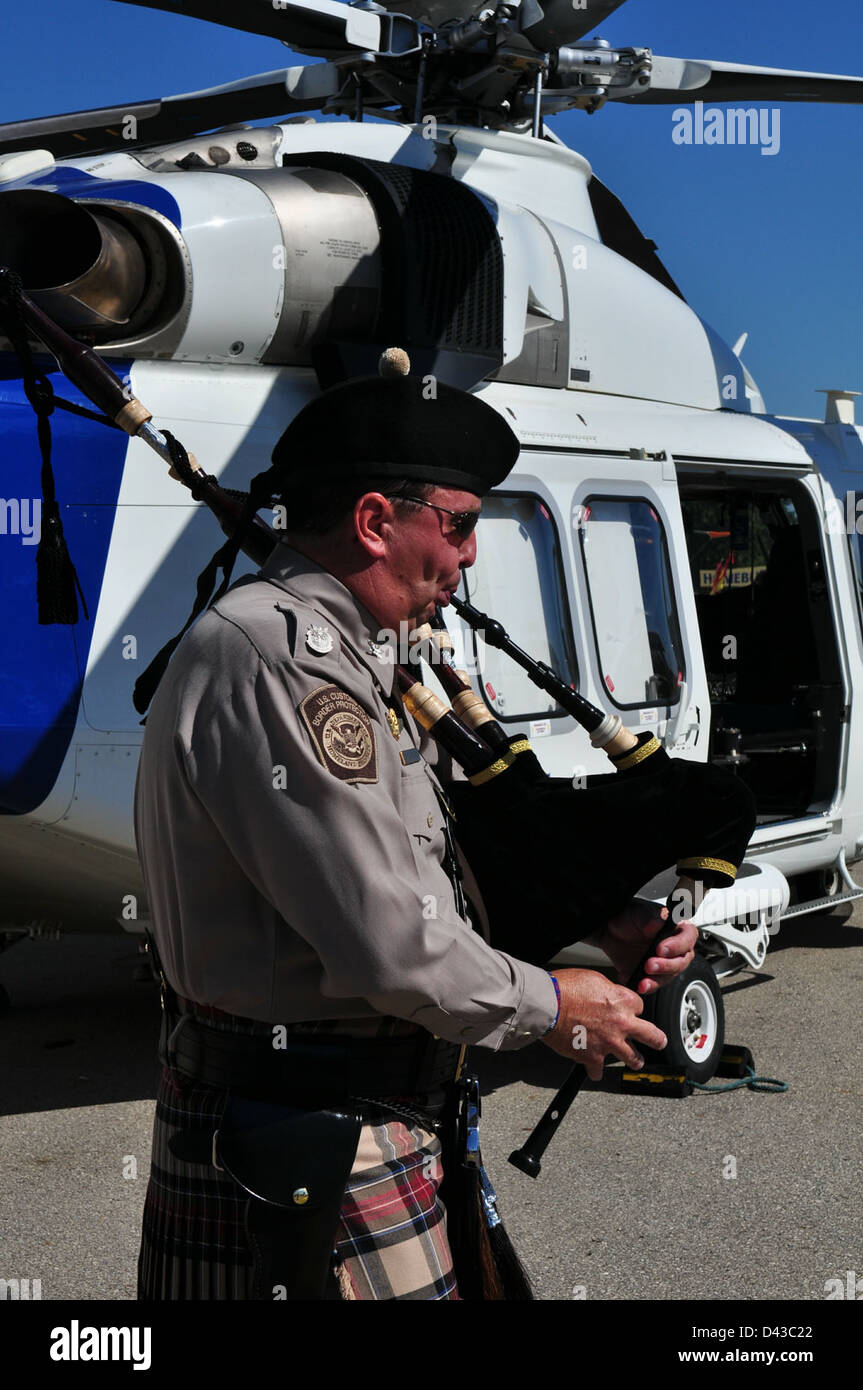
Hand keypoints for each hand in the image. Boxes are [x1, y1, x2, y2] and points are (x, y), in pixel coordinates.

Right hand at [543, 968, 666, 1079]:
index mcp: (623, 1001)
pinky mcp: (593, 1057)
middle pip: (651, 1035)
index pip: (640, 1007)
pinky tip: (595, 1072)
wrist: (547, 1004)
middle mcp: (621, 1023)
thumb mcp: (594, 978)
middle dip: (657, 1039)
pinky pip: (598, 1071)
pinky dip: (595, 1071)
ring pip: (633, 1058)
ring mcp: (609, 1043)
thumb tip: (611, 995)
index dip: (634, 1009)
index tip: (632, 1012)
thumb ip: (609, 990)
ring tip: (636, 1062)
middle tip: (659, 1041)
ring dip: (635, 1060)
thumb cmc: (565, 988)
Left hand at [598, 900, 697, 996]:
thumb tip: (658, 925)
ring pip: (668, 977)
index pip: (688, 939)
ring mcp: (664, 964)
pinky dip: (643, 986)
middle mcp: (675, 949)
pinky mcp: (652, 976)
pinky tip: (633, 981)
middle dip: (666, 966)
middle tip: (649, 965)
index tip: (661, 948)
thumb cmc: (630, 918)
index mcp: (678, 930)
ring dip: (656, 980)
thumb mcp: (639, 913)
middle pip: (681, 962)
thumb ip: (650, 919)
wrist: (610, 930)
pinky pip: (652, 985)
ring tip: (643, 981)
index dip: (677, 946)